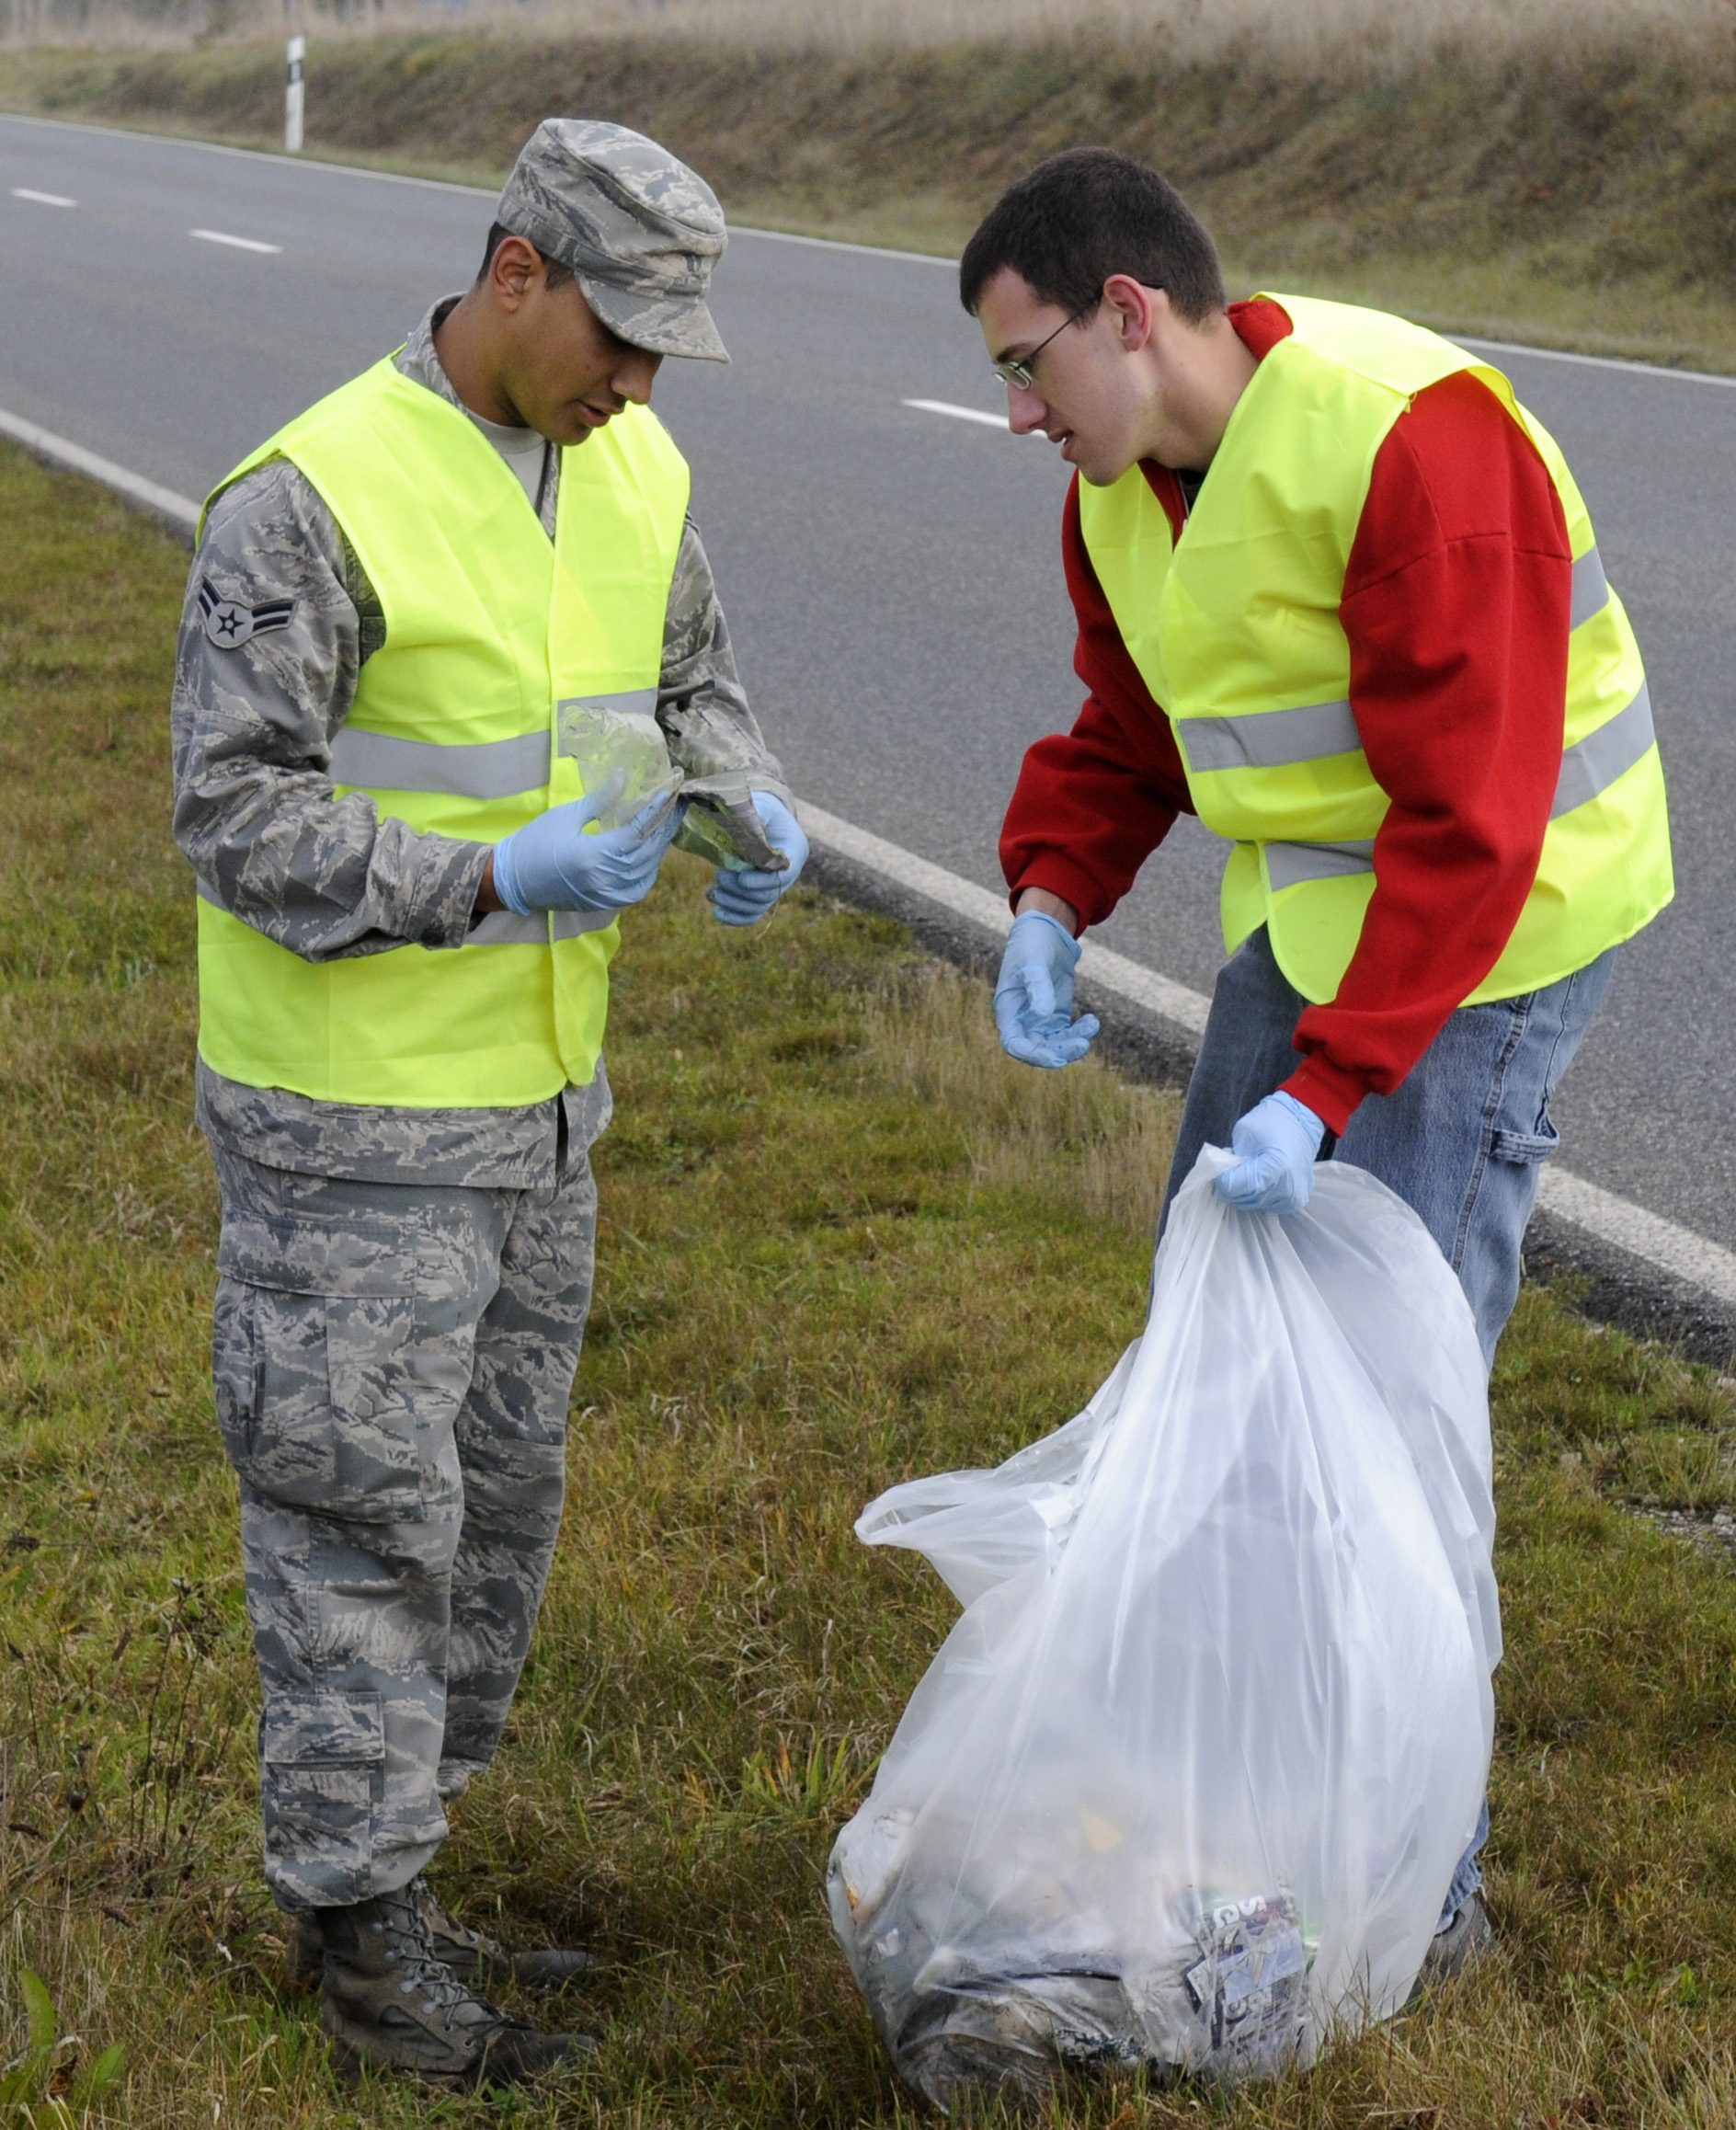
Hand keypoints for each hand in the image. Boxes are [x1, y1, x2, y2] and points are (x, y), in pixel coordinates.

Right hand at [491, 790, 681, 915]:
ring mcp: (606, 895)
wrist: (513, 881)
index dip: (655, 812)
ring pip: (646, 872)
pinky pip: (636, 889)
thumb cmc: (535, 842)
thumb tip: (624, 775)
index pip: (636, 832)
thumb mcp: (566, 815)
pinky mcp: (604, 903)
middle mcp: (605, 879)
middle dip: (663, 829)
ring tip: (666, 828)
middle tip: (677, 808)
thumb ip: (600, 800)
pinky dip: (647, 872)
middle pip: (647, 852)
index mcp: (594, 855)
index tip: (670, 795)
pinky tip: (650, 857)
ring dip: (658, 850)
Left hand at [708, 791, 809, 925]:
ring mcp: (775, 886)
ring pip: (759, 906)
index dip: (763, 880)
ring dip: (734, 903)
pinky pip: (752, 914)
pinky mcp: (761, 895)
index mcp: (795, 849)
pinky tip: (717, 913)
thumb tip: (742, 822)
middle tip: (718, 877)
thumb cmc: (762, 809)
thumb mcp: (761, 806)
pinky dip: (736, 917)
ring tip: (711, 893)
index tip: (741, 879)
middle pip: (770, 893)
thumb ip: (756, 814)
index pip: (784, 874)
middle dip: (742, 890)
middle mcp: (789, 873)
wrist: (763, 818)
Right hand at [993, 910, 1099, 1068]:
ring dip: (1072, 1044)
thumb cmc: (1032, 945)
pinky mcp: (1055, 1016)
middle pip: (1037, 1049)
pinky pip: (1067, 1034)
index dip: (1031, 1054)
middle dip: (1059, 1052)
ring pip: (1054, 1045)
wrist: (1044, 932)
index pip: (1014, 1043)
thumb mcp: (1034, 963)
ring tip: (1091, 1027)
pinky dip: (1081, 1032)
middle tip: (1082, 1045)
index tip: (1055, 1058)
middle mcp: (1022, 1021)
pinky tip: (1092, 1021)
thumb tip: (1043, 1014)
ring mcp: (1039, 1020)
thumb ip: (1038, 986)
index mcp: (1008, 1010)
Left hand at [1214, 1091, 1325, 1213]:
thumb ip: (1230, 1158)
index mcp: (1275, 1168)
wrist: (1302, 1121)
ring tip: (1250, 1170)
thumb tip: (1222, 1176)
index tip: (1223, 1166)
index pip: (1233, 1189)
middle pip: (1242, 1200)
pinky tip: (1262, 1179)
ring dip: (1245, 1191)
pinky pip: (1267, 1205)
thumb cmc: (1272, 1121)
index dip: (1222, 1178)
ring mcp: (1293, 1197)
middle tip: (1235, 1167)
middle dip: (1232, 1185)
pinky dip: (1259, 1194)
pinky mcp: (1296, 1201)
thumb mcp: (1243, 1132)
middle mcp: (1286, 1188)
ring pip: (1253, 1205)